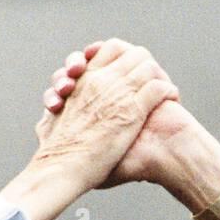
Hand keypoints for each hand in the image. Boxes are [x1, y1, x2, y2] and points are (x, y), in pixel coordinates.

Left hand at [43, 43, 219, 216]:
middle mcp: (105, 94)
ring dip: (81, 60)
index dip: (58, 90)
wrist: (169, 155)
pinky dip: (106, 49)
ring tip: (77, 72)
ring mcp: (123, 82)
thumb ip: (76, 163)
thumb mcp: (100, 170)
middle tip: (65, 86)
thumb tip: (50, 159)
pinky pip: (120, 50)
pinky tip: (93, 58)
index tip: (56, 100)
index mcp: (94, 112)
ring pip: (94, 57)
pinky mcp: (142, 73)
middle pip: (76, 69)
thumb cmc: (138, 164)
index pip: (67, 90)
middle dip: (66, 73)